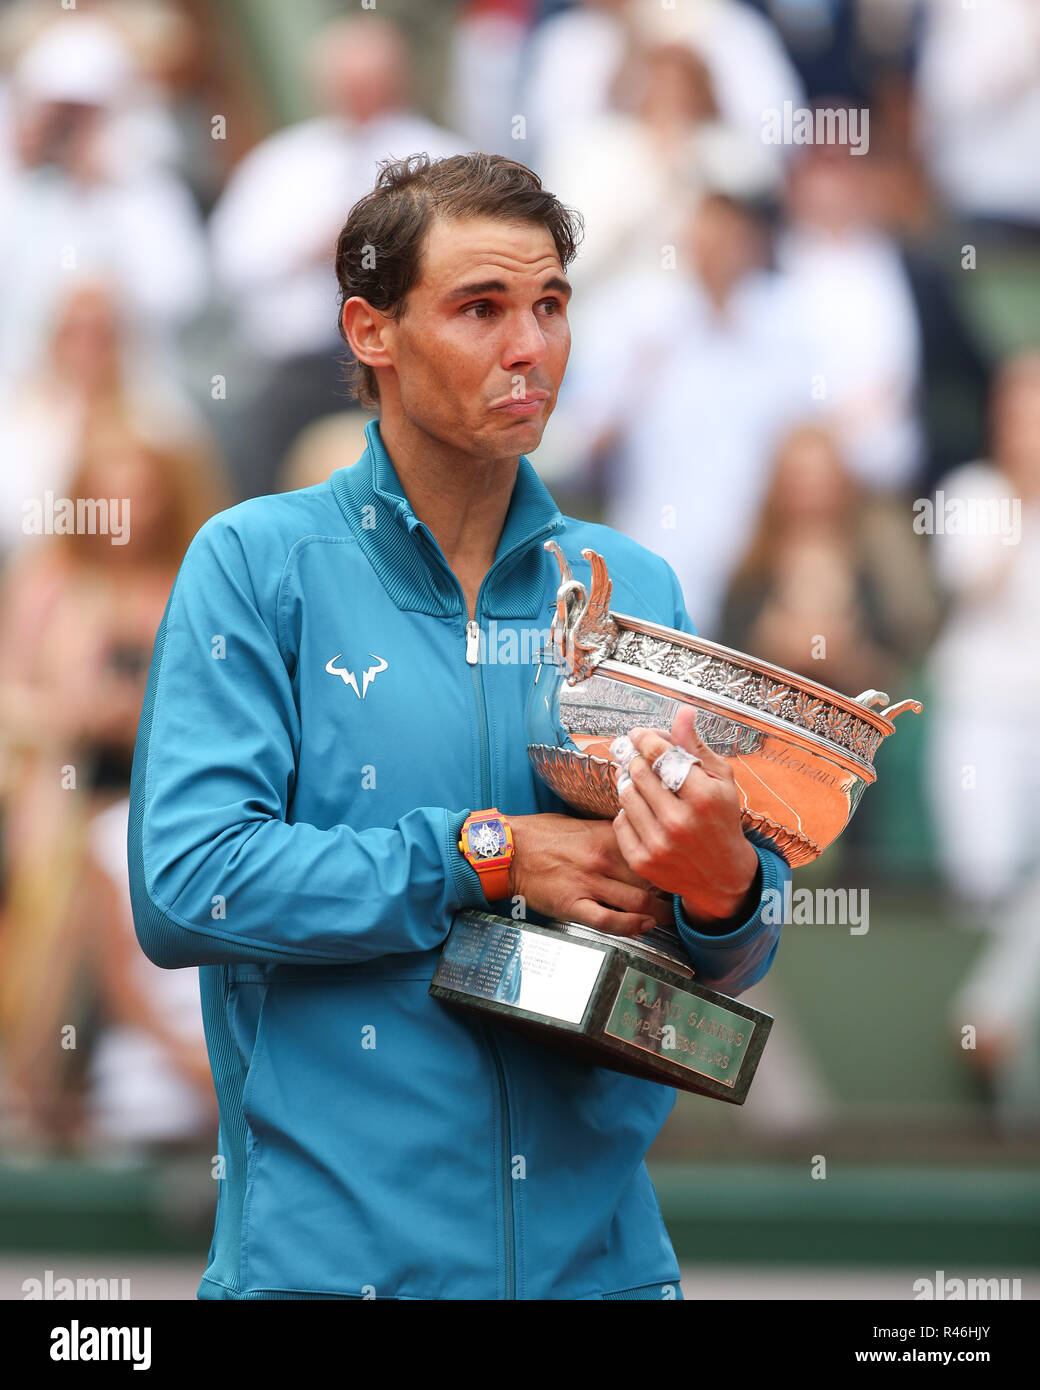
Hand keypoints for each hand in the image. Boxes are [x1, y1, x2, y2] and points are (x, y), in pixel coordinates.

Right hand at [508, 813, 673, 937]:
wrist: (509, 849)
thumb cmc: (544, 834)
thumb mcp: (584, 823)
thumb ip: (613, 833)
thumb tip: (641, 839)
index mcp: (607, 836)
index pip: (652, 849)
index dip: (671, 862)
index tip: (682, 870)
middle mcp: (602, 859)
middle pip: (651, 878)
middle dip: (671, 891)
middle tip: (682, 898)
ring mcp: (588, 883)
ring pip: (637, 902)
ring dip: (660, 913)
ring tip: (670, 918)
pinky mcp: (573, 905)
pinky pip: (609, 921)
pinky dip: (631, 927)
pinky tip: (643, 927)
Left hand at [612, 709, 759, 928]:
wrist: (724, 878)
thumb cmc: (723, 821)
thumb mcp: (721, 781)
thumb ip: (696, 747)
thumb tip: (683, 712)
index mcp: (703, 797)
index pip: (660, 755)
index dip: (645, 739)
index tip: (638, 734)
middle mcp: (679, 821)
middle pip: (638, 772)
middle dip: (635, 758)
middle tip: (636, 755)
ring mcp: (658, 844)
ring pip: (625, 795)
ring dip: (629, 783)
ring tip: (639, 781)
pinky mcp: (642, 861)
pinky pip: (620, 821)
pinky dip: (627, 812)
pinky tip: (642, 810)